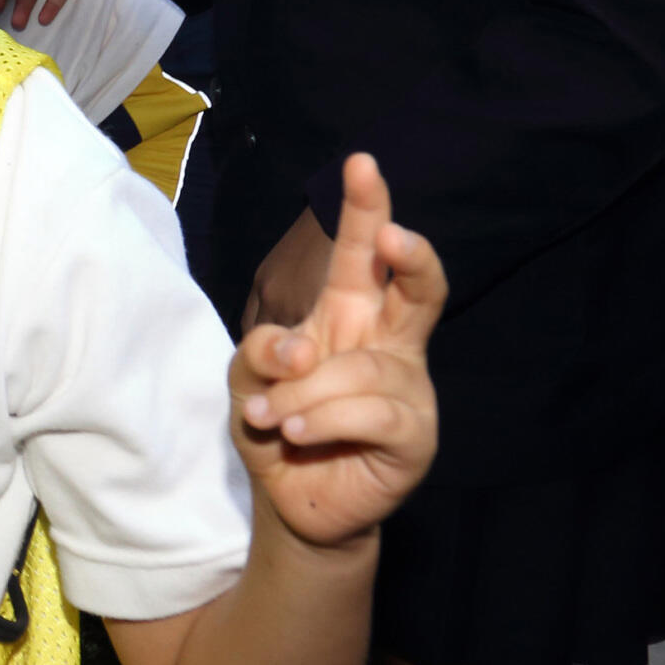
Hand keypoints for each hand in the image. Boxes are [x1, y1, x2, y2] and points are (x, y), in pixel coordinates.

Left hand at [231, 154, 444, 549]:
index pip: (362, 254)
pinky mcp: (417, 436)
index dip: (366, 208)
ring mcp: (410, 389)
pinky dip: (320, 420)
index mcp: (348, 315)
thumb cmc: (274, 426)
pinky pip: (371, 413)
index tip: (361, 163)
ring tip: (271, 416)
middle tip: (391, 236)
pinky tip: (296, 434)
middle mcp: (389, 343)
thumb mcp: (246, 380)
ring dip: (301, 393)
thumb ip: (260, 352)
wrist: (291, 501)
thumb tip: (299, 348)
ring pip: (360, 369)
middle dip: (410, 254)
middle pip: (419, 287)